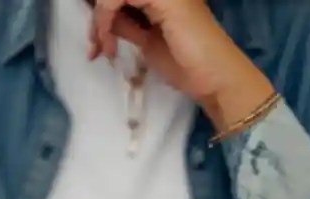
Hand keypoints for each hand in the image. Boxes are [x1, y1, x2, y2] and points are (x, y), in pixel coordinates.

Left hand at [88, 0, 276, 129]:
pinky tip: (108, 45)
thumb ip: (127, 25)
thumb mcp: (148, 41)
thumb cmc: (187, 64)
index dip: (102, 10)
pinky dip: (104, 19)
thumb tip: (102, 19)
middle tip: (94, 44)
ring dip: (98, 19)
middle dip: (97, 14)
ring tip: (101, 48)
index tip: (95, 39)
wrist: (214, 77)